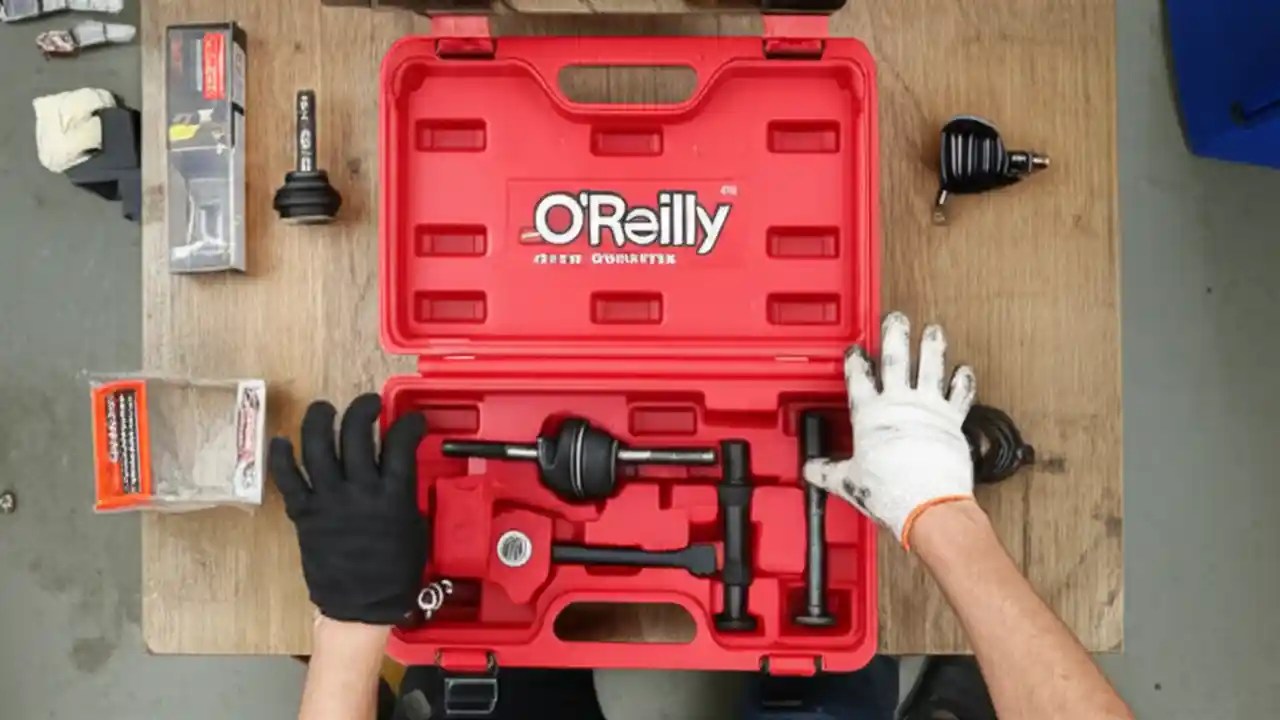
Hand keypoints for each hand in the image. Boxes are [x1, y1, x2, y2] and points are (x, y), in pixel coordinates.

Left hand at [269, 394, 426, 623]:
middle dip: (364, 409)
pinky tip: (281, 440)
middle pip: (357, 433)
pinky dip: (281, 457)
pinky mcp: (304, 512)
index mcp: (393, 495)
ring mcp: (328, 500)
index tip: (412, 420)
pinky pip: (288, 478)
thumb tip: (397, 467)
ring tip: (325, 408)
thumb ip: (405, 493)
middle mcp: (359, 490)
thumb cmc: (395, 570)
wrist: (360, 606)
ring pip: (318, 446)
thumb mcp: (414, 526)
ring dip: (320, 419)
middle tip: (368, 405)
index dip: (409, 423)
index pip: (401, 443)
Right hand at [804, 312, 976, 546]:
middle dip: (895, 335)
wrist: (929, 504)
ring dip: (932, 347)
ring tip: (932, 330)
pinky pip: (960, 395)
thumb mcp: (849, 482)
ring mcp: (929, 409)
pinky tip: (964, 370)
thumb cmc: (891, 491)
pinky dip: (963, 382)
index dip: (856, 360)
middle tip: (896, 318)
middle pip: (896, 359)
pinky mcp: (952, 421)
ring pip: (931, 367)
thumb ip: (828, 472)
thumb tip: (811, 470)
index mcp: (870, 414)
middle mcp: (900, 404)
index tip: (856, 349)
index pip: (859, 377)